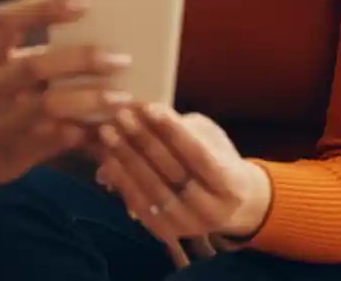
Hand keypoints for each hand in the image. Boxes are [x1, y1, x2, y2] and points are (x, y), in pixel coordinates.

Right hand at [0, 0, 132, 189]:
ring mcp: (2, 121)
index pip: (7, 23)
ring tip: (123, 98)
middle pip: (33, 67)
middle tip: (120, 58)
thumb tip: (96, 37)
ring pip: (48, 107)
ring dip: (89, 100)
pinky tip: (113, 129)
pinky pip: (58, 141)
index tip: (83, 3)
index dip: (42, 9)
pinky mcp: (17, 152)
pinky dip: (87, 134)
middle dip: (79, 60)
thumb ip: (34, 57)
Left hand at [93, 104, 270, 242]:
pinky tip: (108, 158)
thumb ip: (182, 127)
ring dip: (127, 159)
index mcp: (232, 184)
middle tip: (121, 115)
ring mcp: (189, 226)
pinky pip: (140, 205)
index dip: (172, 130)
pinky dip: (123, 181)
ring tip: (108, 132)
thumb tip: (144, 112)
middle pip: (173, 172)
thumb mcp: (209, 137)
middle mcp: (212, 211)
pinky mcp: (167, 232)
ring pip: (154, 189)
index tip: (148, 107)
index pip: (199, 154)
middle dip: (144, 141)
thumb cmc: (216, 158)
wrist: (227, 205)